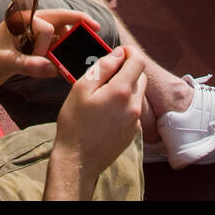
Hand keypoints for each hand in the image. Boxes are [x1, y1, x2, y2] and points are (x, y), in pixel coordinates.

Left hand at [0, 8, 99, 92]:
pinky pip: (53, 48)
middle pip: (59, 20)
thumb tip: (51, 69)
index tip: (40, 60)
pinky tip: (68, 63)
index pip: (46, 27)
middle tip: (96, 28)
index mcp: (22, 19)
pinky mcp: (33, 49)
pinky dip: (62, 54)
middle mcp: (30, 24)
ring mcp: (32, 36)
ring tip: (85, 48)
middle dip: (77, 23)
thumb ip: (28, 64)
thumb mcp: (5, 62)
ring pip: (59, 34)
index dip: (47, 44)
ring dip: (70, 41)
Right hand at [52, 46, 145, 184]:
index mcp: (121, 92)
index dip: (130, 52)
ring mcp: (135, 121)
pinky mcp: (133, 133)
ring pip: (137, 94)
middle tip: (106, 74)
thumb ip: (103, 67)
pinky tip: (106, 112)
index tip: (119, 52)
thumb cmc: (74, 123)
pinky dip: (124, 104)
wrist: (77, 161)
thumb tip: (119, 54)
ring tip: (103, 95)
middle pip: (140, 77)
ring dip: (126, 87)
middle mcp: (133, 106)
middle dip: (127, 69)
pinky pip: (133, 111)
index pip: (138, 62)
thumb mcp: (81, 88)